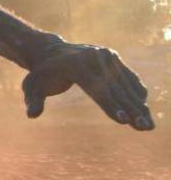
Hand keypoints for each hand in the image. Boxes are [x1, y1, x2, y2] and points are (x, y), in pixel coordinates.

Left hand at [22, 41, 153, 130]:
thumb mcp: (32, 87)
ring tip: (148, 125)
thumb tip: (31, 115)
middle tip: (144, 128)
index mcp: (76, 65)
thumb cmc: (41, 74)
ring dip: (139, 106)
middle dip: (131, 110)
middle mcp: (95, 58)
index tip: (124, 120)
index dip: (110, 106)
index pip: (97, 90)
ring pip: (126, 85)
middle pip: (116, 89)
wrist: (51, 51)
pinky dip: (136, 93)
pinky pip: (128, 77)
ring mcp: (106, 55)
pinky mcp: (113, 56)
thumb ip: (33, 101)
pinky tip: (143, 109)